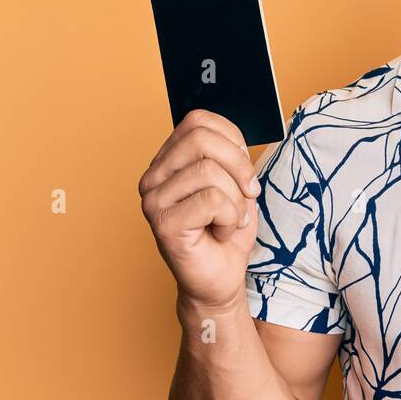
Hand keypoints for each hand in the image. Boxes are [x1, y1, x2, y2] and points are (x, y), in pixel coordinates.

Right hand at [138, 109, 260, 308]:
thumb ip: (229, 154)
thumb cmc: (226, 230)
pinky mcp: (162, 222)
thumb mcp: (235, 183)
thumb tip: (233, 139)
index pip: (198, 121)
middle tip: (247, 194)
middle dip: (239, 165)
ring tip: (229, 220)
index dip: (232, 140)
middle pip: (202, 138)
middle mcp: (154, 175)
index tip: (243, 171)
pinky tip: (220, 232)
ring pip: (210, 171)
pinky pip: (211, 200)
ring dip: (235, 200)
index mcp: (169, 160)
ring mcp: (153, 199)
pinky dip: (229, 218)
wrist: (220, 278)